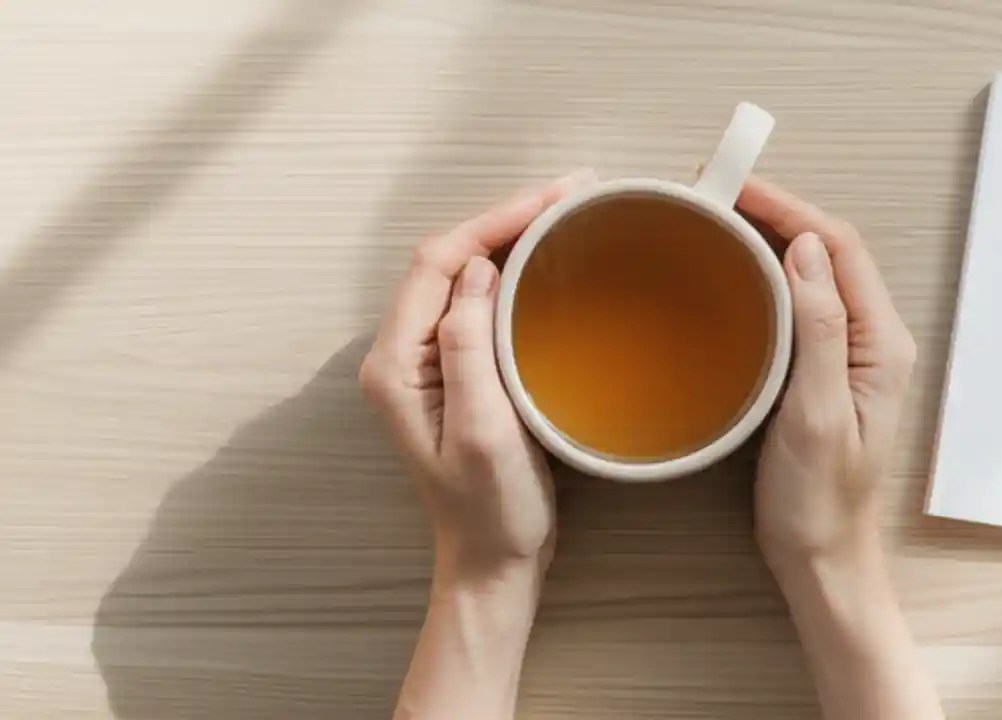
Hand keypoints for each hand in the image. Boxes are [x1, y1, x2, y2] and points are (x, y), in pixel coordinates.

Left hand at [360, 170, 595, 578]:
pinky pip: (477, 303)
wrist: (492, 559)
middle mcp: (401, 353)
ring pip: (462, 275)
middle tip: (573, 193)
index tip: (554, 198)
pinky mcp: (455, 371)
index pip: (438, 263)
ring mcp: (427, 361)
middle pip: (447, 260)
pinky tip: (547, 261)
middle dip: (505, 218)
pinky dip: (512, 272)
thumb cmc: (490, 506)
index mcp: (395, 362)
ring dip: (510, 239)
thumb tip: (476, 268)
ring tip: (566, 213)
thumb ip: (467, 346)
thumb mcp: (481, 428)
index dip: (492, 221)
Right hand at [744, 177, 941, 719]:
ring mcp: (847, 355)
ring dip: (770, 240)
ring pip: (812, 275)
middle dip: (777, 213)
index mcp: (880, 343)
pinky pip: (797, 305)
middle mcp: (871, 339)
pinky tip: (732, 276)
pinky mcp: (821, 371)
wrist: (820, 556)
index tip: (737, 186)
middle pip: (828, 252)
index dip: (790, 208)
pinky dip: (764, 278)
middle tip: (716, 194)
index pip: (840, 248)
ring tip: (718, 220)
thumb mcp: (816, 413)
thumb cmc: (819, 498)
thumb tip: (805, 247)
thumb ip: (819, 328)